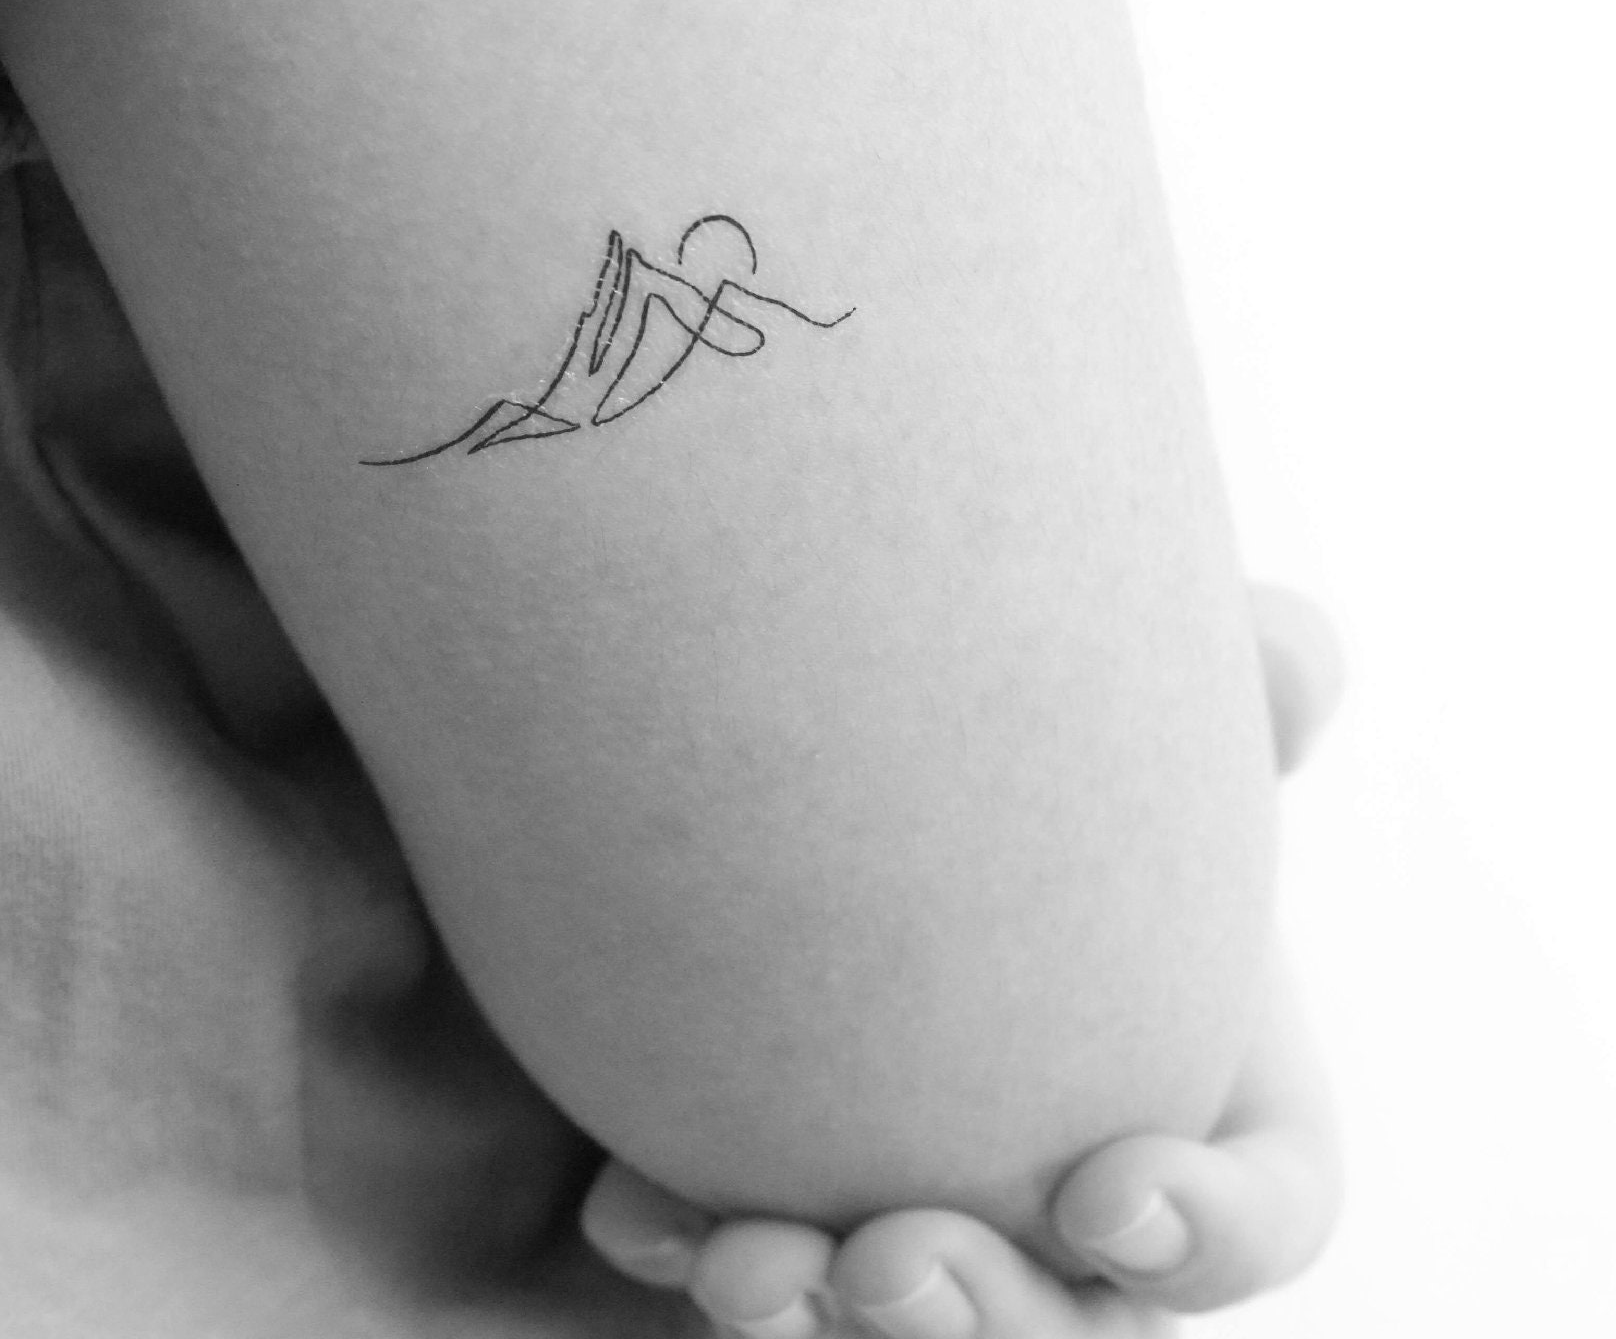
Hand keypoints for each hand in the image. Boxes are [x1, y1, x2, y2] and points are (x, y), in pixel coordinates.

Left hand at [579, 583, 1344, 1335]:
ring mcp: (915, 1199)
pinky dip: (696, 1258)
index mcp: (1169, 1065)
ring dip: (835, 1326)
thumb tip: (1298, 656)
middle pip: (1073, 1322)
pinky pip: (755, 1290)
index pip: (1260, 1203)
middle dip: (995, 1317)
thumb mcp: (1060, 690)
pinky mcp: (768, 1209)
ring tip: (749, 1275)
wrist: (728, 750)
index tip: (1105, 1192)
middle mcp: (1048, 1160)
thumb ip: (1189, 674)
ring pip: (909, 1330)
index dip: (1212, 1228)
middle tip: (889, 1256)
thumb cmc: (958, 724)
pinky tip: (628, 1213)